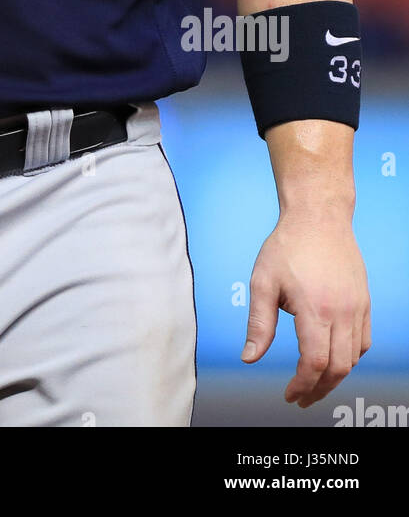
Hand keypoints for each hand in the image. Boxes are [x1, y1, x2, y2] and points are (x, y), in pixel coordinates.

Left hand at [241, 209, 370, 406]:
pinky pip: (363, 341)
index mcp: (314, 309)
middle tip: (300, 397)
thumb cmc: (287, 246)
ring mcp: (357, 307)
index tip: (289, 394)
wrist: (318, 216)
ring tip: (313, 382)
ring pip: (353, 358)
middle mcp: (342, 312)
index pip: (314, 363)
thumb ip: (259, 324)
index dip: (302, 385)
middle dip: (318, 390)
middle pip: (337, 368)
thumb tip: (249, 358)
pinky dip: (349, 358)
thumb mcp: (262, 282)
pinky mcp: (364, 302)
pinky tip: (332, 358)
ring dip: (334, 376)